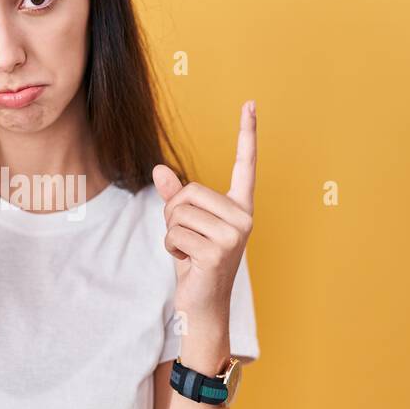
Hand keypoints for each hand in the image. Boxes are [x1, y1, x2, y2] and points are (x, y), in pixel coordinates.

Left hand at [152, 100, 255, 323]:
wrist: (202, 305)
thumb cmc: (195, 263)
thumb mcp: (184, 225)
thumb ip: (175, 197)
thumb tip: (159, 168)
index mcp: (239, 208)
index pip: (245, 166)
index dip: (247, 134)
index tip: (250, 103)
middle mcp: (243, 218)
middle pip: (189, 191)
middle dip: (174, 213)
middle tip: (187, 238)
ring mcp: (234, 235)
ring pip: (178, 212)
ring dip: (171, 233)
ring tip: (188, 251)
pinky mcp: (218, 250)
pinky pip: (174, 233)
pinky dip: (171, 247)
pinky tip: (187, 262)